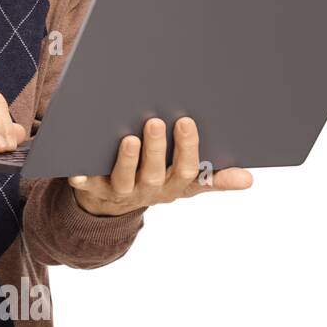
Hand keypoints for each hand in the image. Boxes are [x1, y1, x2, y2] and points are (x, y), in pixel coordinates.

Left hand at [69, 116, 252, 215]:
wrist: (110, 205)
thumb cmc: (154, 180)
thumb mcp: (185, 183)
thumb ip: (213, 179)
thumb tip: (249, 179)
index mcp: (173, 186)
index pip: (185, 170)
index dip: (187, 148)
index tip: (186, 121)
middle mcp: (147, 190)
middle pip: (154, 173)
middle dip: (156, 149)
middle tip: (155, 121)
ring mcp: (119, 191)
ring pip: (124, 178)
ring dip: (127, 159)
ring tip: (128, 138)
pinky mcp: (92, 189)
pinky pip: (86, 184)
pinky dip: (81, 177)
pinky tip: (78, 167)